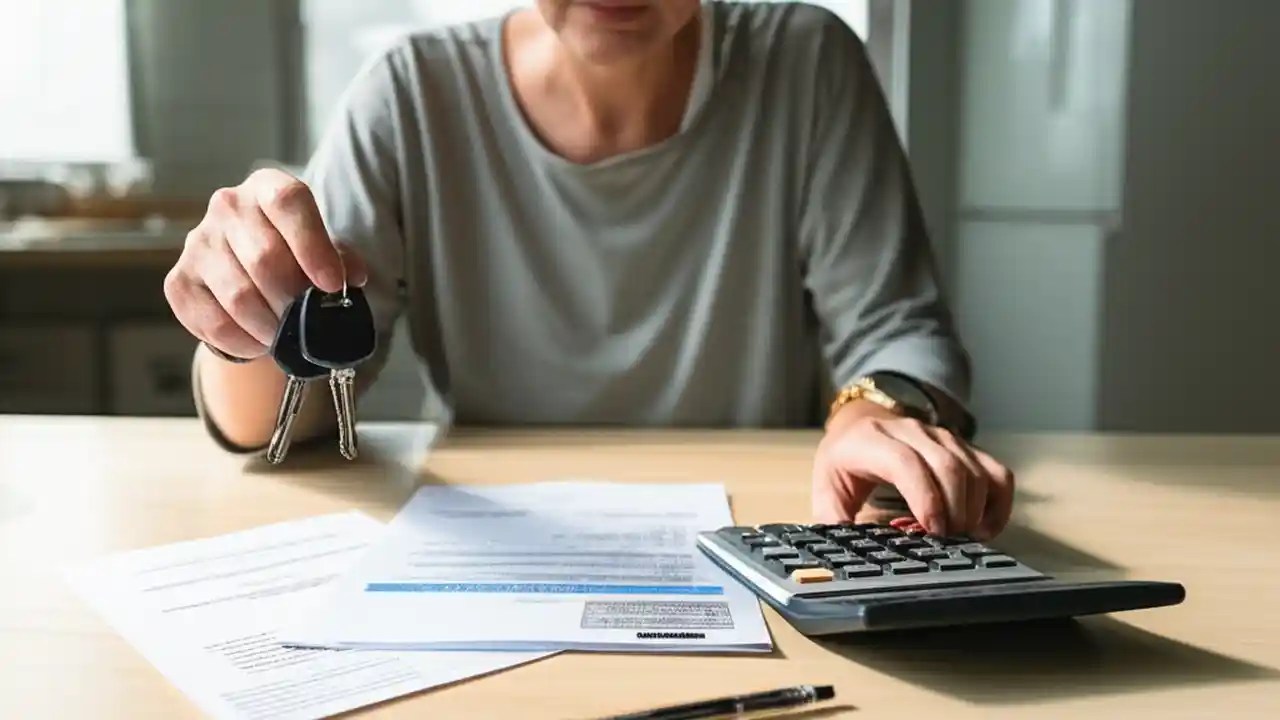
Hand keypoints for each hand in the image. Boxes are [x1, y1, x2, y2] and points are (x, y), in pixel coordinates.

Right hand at [164, 169, 367, 359]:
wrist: (251, 273)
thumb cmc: (297, 257)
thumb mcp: (325, 250)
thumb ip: (341, 259)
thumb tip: (352, 276)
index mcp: (268, 187)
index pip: (289, 204)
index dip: (313, 246)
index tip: (332, 284)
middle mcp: (228, 206)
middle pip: (264, 258)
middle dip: (293, 301)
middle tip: (308, 323)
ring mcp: (198, 242)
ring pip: (239, 297)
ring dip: (270, 327)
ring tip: (285, 336)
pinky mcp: (179, 280)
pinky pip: (213, 322)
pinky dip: (243, 343)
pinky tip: (258, 343)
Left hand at [811, 402, 1014, 538]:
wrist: (860, 425)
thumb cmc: (843, 463)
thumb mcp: (825, 490)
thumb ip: (832, 521)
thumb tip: (845, 553)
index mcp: (870, 441)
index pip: (906, 463)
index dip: (925, 498)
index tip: (933, 533)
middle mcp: (911, 431)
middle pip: (948, 466)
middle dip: (954, 511)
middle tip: (946, 544)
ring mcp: (942, 436)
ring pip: (975, 470)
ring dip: (976, 510)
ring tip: (961, 539)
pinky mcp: (964, 447)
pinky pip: (995, 472)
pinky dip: (999, 502)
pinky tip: (983, 528)